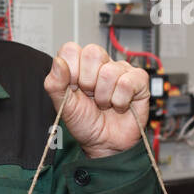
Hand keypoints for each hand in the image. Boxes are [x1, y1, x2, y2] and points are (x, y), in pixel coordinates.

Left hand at [44, 42, 149, 158]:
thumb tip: (58, 61)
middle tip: (90, 96)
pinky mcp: (139, 80)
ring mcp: (121, 69)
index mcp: (79, 65)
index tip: (73, 88)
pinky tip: (118, 105)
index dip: (70, 70)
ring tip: (104, 104)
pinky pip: (127, 83)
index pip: (71, 49)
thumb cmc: (85, 122)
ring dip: (104, 96)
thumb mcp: (63, 106)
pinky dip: (120, 101)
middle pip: (92, 53)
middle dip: (87, 82)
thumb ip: (55, 83)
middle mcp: (101, 63)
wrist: (104, 143)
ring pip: (109, 71)